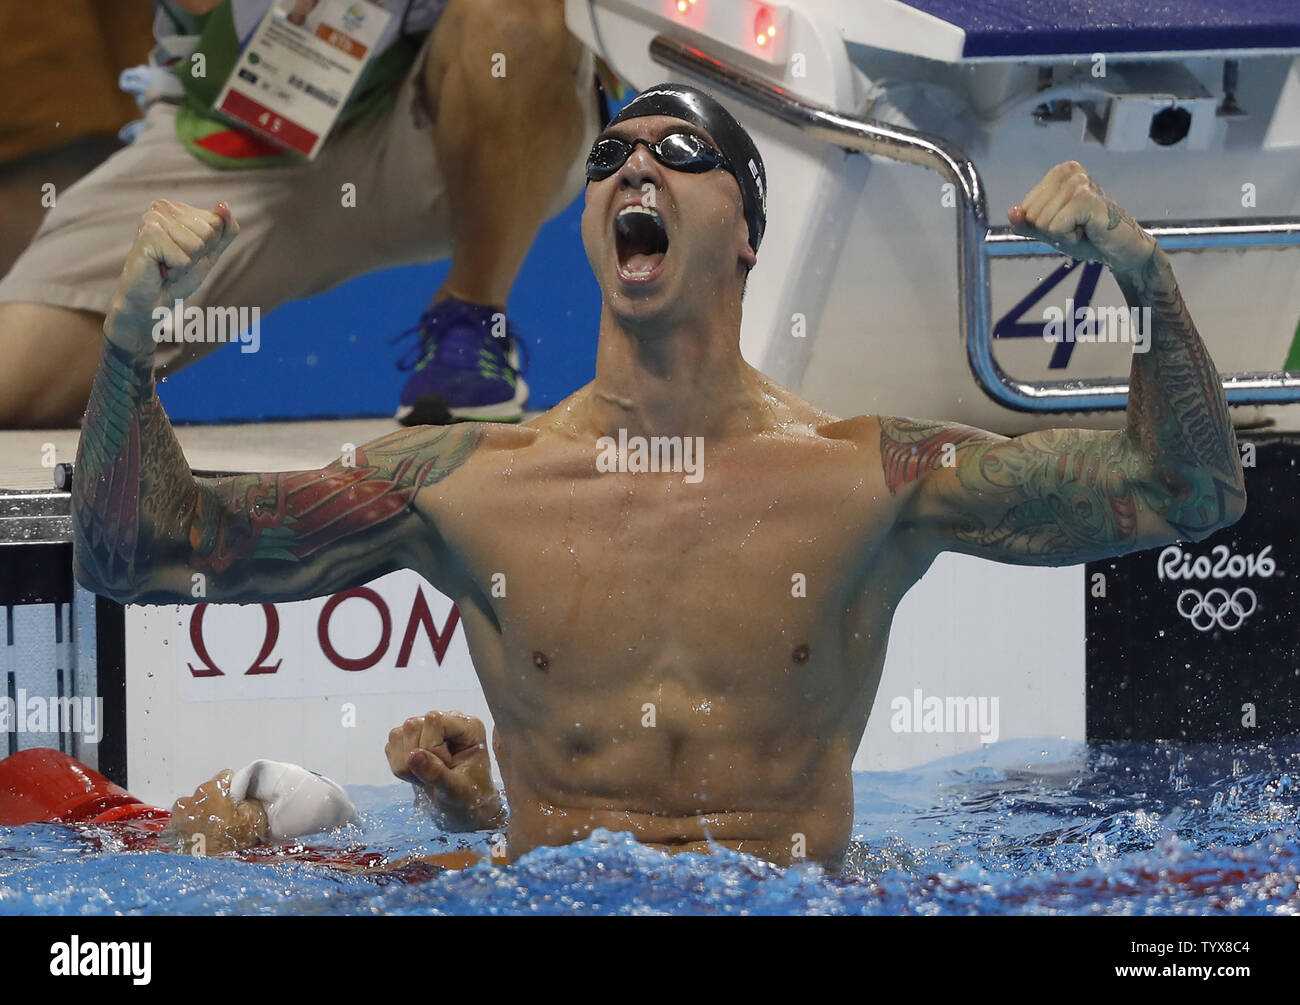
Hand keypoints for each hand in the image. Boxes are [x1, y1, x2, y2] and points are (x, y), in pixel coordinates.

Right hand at [104, 199, 238, 353]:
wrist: (150, 303)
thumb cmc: (177, 278)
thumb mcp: (209, 253)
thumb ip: (224, 231)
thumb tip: (224, 205)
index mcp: (177, 208)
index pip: (217, 223)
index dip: (208, 247)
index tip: (186, 254)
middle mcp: (162, 207)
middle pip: (209, 232)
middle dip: (198, 255)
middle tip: (174, 262)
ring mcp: (152, 218)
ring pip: (198, 244)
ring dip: (186, 263)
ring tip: (166, 265)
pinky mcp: (148, 234)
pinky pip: (184, 257)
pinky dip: (176, 269)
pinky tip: (158, 268)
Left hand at [165, 768, 267, 854]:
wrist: (209, 871)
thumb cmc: (231, 842)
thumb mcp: (255, 816)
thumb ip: (251, 799)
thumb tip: (247, 796)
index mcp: (211, 790)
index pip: (225, 776)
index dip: (234, 787)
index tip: (237, 798)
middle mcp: (191, 799)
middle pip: (208, 792)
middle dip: (216, 801)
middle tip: (226, 817)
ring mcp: (179, 815)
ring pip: (194, 806)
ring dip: (202, 813)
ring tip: (212, 829)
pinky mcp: (171, 830)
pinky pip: (183, 821)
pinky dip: (190, 826)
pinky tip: (200, 836)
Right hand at [385, 711, 504, 830]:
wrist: (463, 809)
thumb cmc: (468, 798)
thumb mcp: (456, 790)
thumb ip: (436, 773)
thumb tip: (412, 755)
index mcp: (468, 727)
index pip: (434, 720)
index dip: (432, 747)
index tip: (445, 767)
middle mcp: (448, 722)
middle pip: (412, 725)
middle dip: (416, 756)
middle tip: (433, 775)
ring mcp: (428, 729)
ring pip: (398, 734)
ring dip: (405, 763)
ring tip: (425, 776)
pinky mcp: (413, 740)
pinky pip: (392, 745)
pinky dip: (399, 765)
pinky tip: (418, 775)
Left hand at [1009, 161, 1157, 278]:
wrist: (1119, 249)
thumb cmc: (1087, 236)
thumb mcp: (1049, 230)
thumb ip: (1027, 223)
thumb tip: (1012, 213)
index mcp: (1058, 174)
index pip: (1025, 209)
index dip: (1043, 225)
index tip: (1068, 223)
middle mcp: (1069, 172)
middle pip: (1031, 215)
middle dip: (1051, 230)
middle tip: (1077, 227)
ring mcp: (1078, 183)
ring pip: (1042, 222)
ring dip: (1061, 234)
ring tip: (1084, 228)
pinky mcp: (1085, 198)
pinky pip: (1055, 228)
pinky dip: (1068, 238)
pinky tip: (1088, 231)